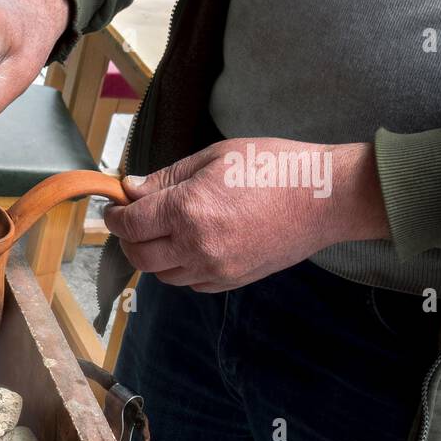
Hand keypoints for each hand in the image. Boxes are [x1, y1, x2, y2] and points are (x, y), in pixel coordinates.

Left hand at [102, 138, 389, 291]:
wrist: (326, 198)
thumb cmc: (274, 167)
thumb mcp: (214, 157)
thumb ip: (167, 178)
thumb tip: (131, 189)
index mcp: (187, 211)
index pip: (129, 224)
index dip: (114, 215)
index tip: (114, 206)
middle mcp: (196, 246)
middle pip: (139, 255)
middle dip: (128, 238)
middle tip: (132, 221)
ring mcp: (215, 269)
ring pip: (162, 274)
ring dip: (153, 255)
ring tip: (162, 232)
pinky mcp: (231, 281)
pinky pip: (190, 283)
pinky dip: (180, 269)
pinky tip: (189, 247)